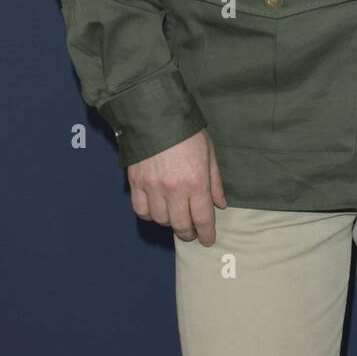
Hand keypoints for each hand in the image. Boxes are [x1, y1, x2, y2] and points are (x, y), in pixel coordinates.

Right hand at [127, 129, 226, 243]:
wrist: (156, 115)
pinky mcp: (136, 184)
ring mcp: (153, 188)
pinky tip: (158, 210)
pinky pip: (142, 210)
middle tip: (193, 233)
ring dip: (170, 223)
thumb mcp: (209, 153)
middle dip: (189, 233)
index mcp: (196, 181)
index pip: (202, 218)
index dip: (206, 234)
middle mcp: (174, 189)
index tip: (208, 240)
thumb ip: (215, 181)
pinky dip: (150, 215)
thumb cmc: (187, 132)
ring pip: (161, 220)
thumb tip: (220, 204)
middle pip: (181, 225)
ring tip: (176, 217)